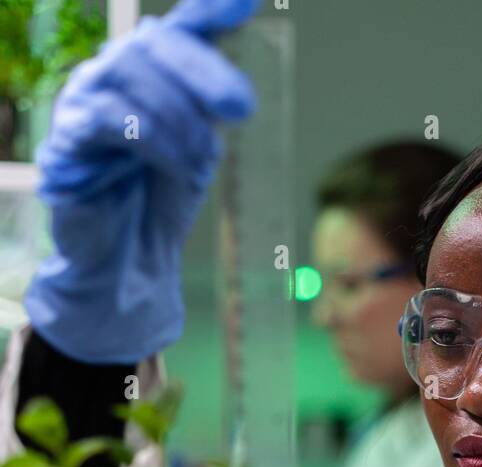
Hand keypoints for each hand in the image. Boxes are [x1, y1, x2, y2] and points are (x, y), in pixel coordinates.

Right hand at [25, 0, 259, 364]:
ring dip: (179, 117)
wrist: (129, 261)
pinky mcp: (68, 137)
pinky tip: (177, 166)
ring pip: (130, 73)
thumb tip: (235, 91)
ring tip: (204, 162)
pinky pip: (107, 117)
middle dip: (204, 70)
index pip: (181, 28)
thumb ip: (208, 112)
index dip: (211, 10)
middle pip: (156, 42)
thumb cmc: (161, 198)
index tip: (248, 0)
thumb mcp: (198, 148)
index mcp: (151, 71)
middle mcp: (114, 73)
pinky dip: (151, 139)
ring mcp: (85, 99)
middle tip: (243, 106)